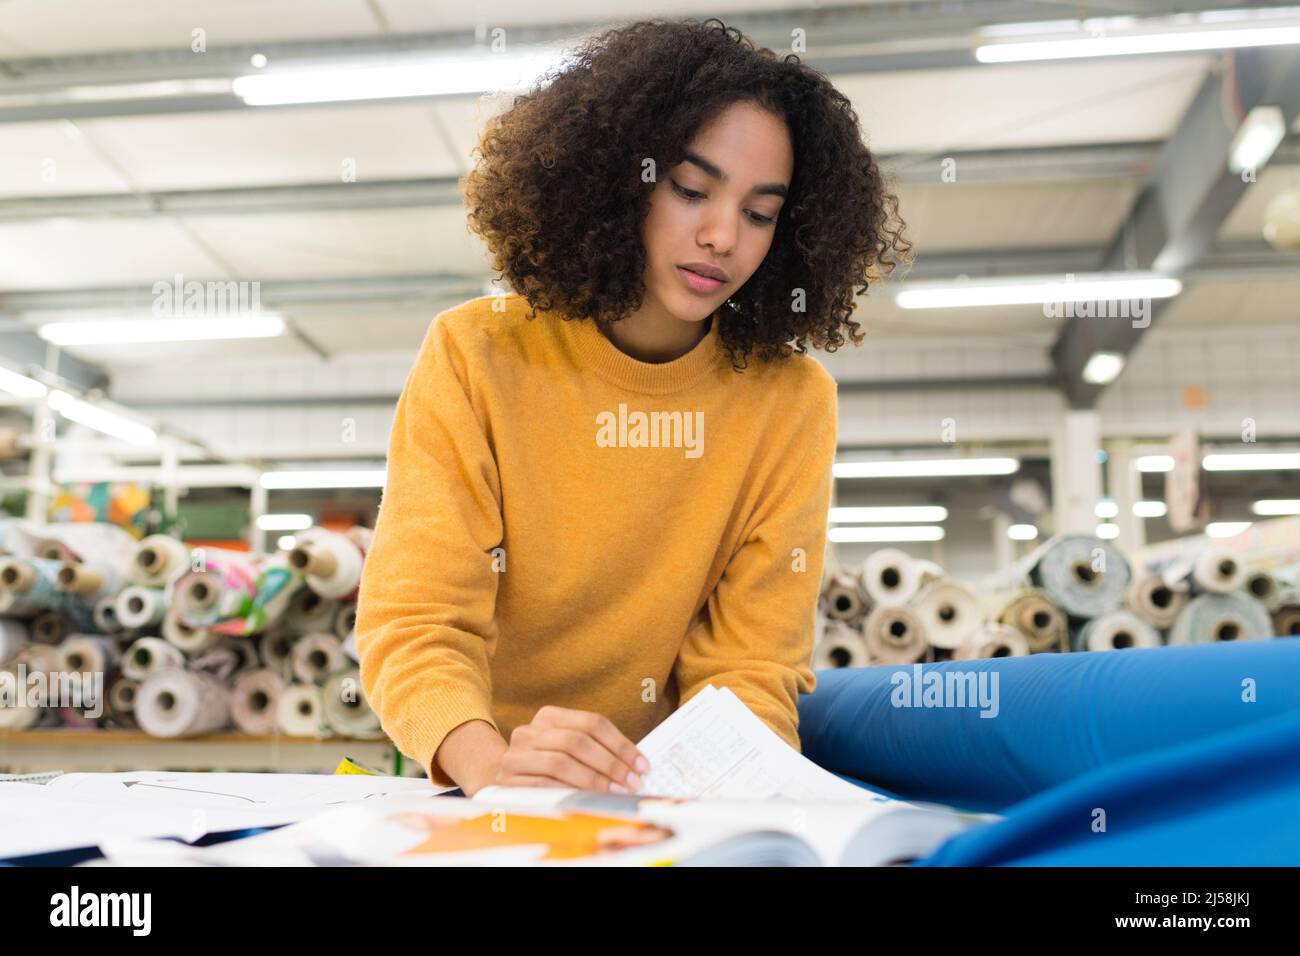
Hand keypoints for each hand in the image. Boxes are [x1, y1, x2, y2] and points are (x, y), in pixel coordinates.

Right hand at [492, 706, 650, 793]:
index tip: (641, 764)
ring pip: (561, 762)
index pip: (592, 723)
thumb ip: (595, 750)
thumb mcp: (566, 750)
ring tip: (615, 791)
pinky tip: (587, 799)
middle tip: (631, 781)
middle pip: (578, 741)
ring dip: (594, 779)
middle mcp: (530, 731)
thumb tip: (635, 765)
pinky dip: (569, 791)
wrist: (496, 779)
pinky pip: (544, 785)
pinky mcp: (508, 779)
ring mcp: (516, 754)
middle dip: (610, 763)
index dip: (621, 744)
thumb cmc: (544, 767)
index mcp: (548, 716)